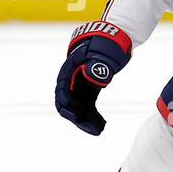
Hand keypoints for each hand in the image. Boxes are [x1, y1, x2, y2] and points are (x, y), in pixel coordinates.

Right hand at [54, 20, 131, 135]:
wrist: (110, 41)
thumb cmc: (104, 46)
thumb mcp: (101, 54)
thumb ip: (96, 65)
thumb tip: (92, 76)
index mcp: (69, 72)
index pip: (62, 92)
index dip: (67, 105)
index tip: (76, 115)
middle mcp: (71, 82)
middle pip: (68, 105)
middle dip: (78, 118)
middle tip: (93, 129)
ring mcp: (79, 87)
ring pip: (78, 109)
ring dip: (86, 121)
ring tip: (100, 130)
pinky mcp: (88, 92)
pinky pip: (87, 108)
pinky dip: (92, 117)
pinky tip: (102, 125)